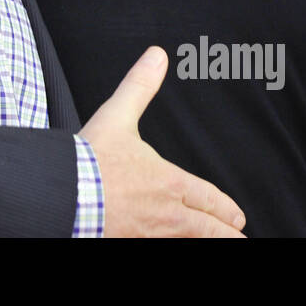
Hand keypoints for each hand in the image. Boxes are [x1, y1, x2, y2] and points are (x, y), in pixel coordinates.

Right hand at [80, 46, 246, 236]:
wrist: (66, 194)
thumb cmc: (91, 160)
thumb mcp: (117, 116)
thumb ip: (139, 86)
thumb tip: (157, 56)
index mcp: (170, 183)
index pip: (209, 200)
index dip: (225, 210)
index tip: (239, 218)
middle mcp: (167, 214)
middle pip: (207, 230)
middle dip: (226, 234)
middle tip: (240, 237)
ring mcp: (149, 234)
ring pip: (188, 242)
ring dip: (206, 243)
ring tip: (218, 245)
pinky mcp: (128, 243)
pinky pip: (158, 249)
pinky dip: (171, 248)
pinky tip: (170, 248)